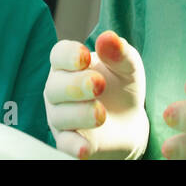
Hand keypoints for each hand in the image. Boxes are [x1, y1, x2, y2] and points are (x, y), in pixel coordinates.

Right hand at [44, 31, 147, 158]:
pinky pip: (65, 145)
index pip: (59, 55)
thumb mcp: (127, 66)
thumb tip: (108, 38)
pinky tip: (85, 147)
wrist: (129, 122)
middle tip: (99, 85)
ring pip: (59, 116)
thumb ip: (119, 52)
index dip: (69, 56)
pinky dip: (73, 147)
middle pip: (55, 86)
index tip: (85, 58)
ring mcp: (60, 117)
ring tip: (102, 114)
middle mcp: (58, 89)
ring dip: (80, 114)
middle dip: (76, 85)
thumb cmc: (121, 86)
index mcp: (68, 65)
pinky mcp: (69, 142)